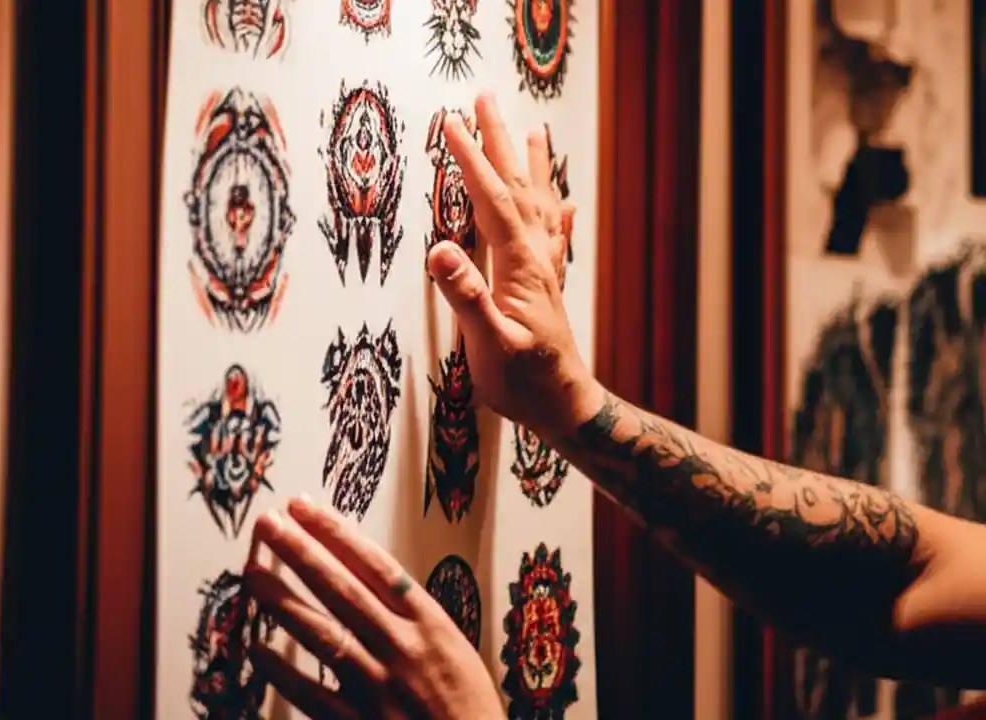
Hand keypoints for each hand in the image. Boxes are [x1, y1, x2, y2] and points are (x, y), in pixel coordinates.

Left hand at [243, 496, 502, 718]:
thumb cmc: (471, 711)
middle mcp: (403, 648)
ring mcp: (379, 686)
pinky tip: (256, 649)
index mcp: (431, 625)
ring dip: (282, 601)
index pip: (375, 565)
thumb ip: (415, 621)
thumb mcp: (456, 652)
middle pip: (342, 590)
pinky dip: (281, 670)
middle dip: (301, 552)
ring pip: (321, 633)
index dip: (335, 534)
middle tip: (267, 524)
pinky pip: (311, 692)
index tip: (303, 508)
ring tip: (252, 574)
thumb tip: (370, 584)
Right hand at [430, 92, 601, 435]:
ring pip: (538, 204)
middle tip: (486, 99)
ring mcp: (544, 271)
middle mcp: (536, 259)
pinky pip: (553, 236)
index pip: (491, 201)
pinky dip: (557, 212)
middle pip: (517, 188)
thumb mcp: (490, 345)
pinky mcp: (547, 288)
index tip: (451, 123)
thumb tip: (439, 251)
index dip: (471, 161)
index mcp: (519, 267)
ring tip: (534, 131)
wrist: (567, 409)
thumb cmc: (525, 385)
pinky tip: (568, 204)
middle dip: (499, 142)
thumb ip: (467, 298)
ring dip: (531, 166)